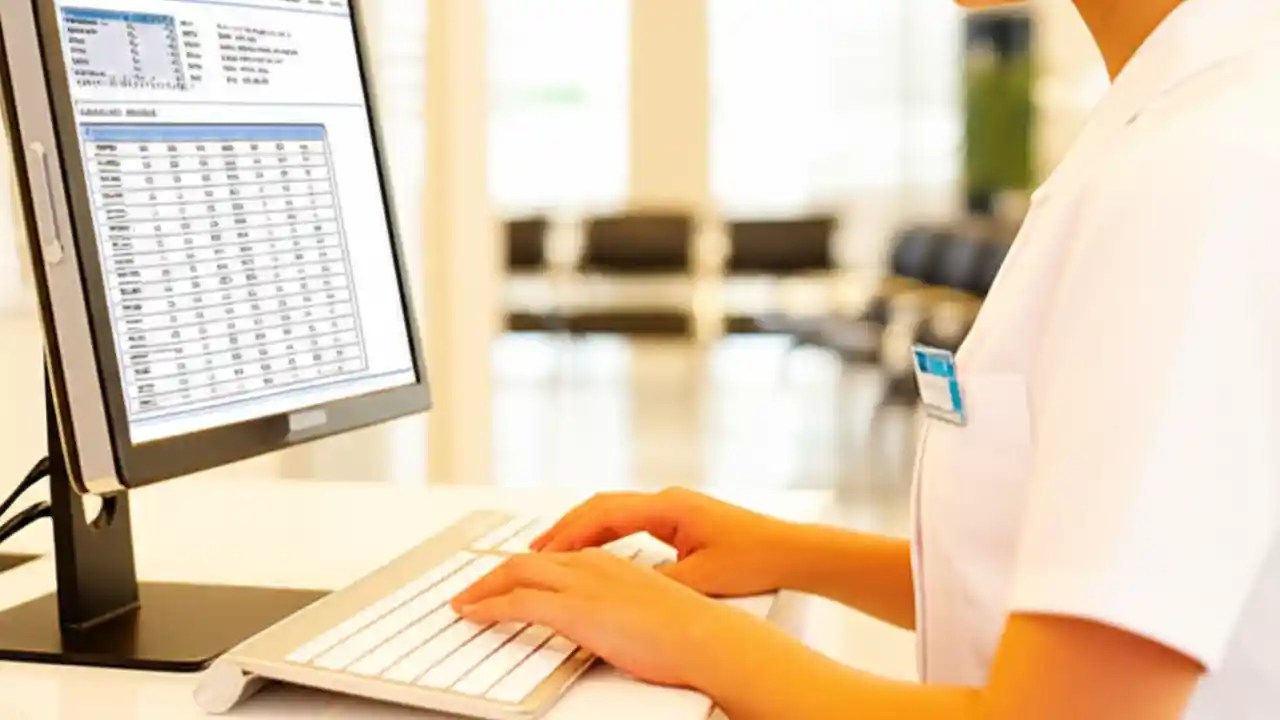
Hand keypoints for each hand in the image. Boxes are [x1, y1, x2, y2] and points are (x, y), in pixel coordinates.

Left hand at [450, 549, 763, 686]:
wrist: (705, 638)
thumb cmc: (688, 632)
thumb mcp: (646, 611)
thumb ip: (620, 610)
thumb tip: (610, 627)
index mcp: (609, 562)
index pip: (554, 558)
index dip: (524, 570)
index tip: (507, 581)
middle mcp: (591, 564)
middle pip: (526, 560)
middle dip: (493, 574)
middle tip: (473, 590)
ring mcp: (582, 584)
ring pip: (516, 573)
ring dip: (483, 587)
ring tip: (464, 601)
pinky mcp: (575, 609)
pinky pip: (517, 602)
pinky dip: (488, 606)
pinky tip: (473, 614)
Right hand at [530, 488, 799, 597]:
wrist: (792, 550)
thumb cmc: (756, 557)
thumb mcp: (699, 579)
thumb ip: (656, 583)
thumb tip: (619, 589)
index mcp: (669, 507)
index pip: (604, 513)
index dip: (569, 532)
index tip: (542, 550)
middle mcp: (668, 500)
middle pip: (603, 507)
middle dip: (566, 528)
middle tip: (534, 548)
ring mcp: (675, 508)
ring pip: (615, 512)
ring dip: (584, 530)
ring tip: (554, 549)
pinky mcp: (682, 519)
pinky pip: (631, 521)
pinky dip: (606, 535)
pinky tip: (594, 551)